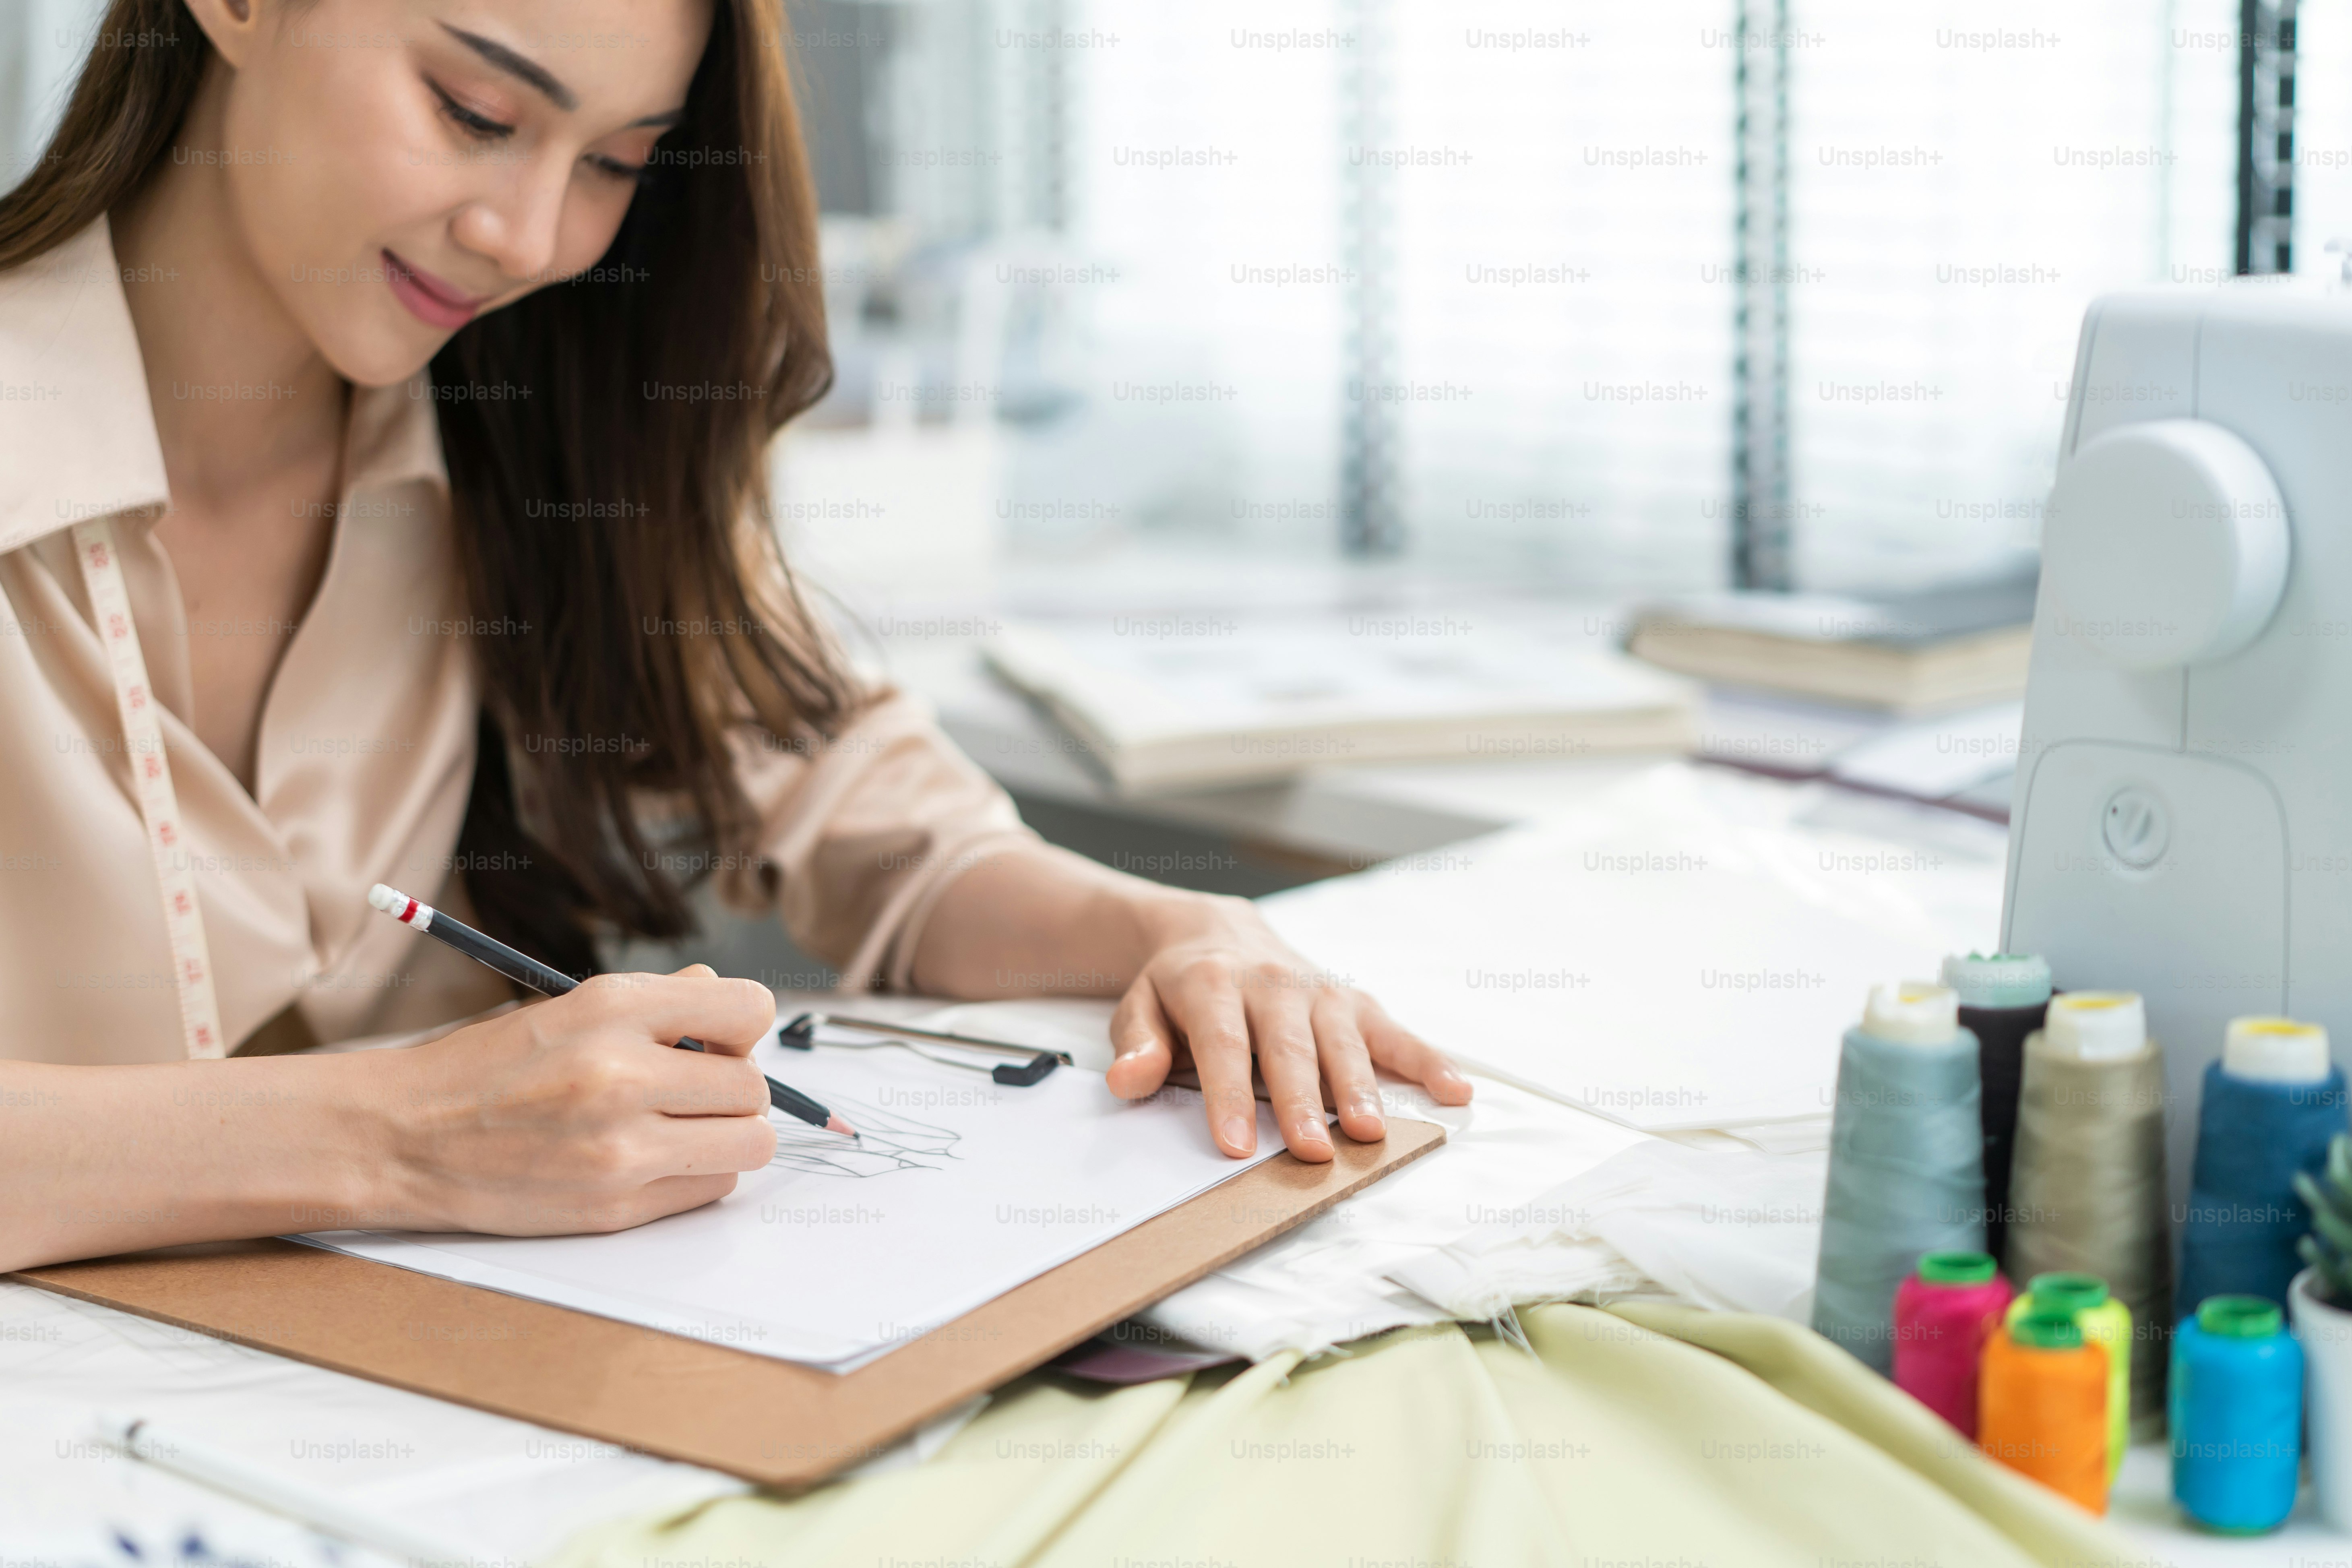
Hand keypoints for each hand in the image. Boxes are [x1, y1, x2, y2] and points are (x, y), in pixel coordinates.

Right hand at [377, 966, 777, 1233]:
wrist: (404, 1138)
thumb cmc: (487, 1068)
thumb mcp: (570, 1006)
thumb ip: (659, 1001)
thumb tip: (726, 1004)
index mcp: (613, 1009)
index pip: (749, 1009)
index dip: (742, 1028)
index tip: (715, 1041)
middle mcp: (622, 1075)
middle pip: (754, 1086)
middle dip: (734, 1088)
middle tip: (692, 1092)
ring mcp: (620, 1149)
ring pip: (749, 1144)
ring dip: (728, 1136)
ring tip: (681, 1127)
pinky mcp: (615, 1209)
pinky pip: (712, 1190)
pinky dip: (697, 1176)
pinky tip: (652, 1161)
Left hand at [1104, 896, 1472, 1161]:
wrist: (1216, 932)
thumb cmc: (1178, 987)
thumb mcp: (1139, 1007)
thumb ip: (1137, 1046)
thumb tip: (1128, 1079)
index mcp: (1214, 983)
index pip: (1223, 1045)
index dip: (1229, 1095)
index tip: (1236, 1144)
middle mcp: (1273, 982)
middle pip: (1289, 1047)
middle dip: (1302, 1102)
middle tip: (1310, 1152)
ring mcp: (1320, 990)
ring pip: (1343, 1042)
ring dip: (1360, 1089)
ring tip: (1370, 1133)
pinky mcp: (1354, 1002)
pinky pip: (1395, 1032)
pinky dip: (1428, 1060)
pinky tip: (1455, 1090)